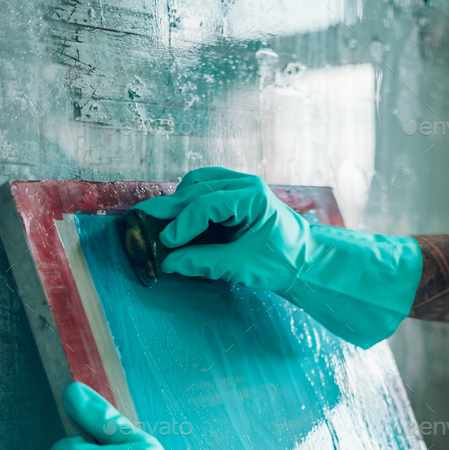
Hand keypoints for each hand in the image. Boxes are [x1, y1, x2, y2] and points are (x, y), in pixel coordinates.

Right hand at [136, 167, 311, 292]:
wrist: (304, 261)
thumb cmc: (280, 262)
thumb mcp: (241, 266)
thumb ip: (203, 262)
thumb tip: (168, 262)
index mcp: (253, 197)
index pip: (207, 202)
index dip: (183, 223)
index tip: (166, 242)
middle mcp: (245, 184)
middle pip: (198, 187)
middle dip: (171, 207)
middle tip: (143, 220)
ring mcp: (240, 186)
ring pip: (198, 183)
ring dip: (178, 201)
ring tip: (159, 220)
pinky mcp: (235, 195)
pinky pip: (205, 189)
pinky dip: (189, 202)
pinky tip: (178, 218)